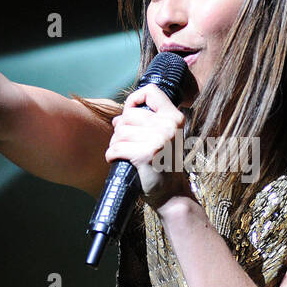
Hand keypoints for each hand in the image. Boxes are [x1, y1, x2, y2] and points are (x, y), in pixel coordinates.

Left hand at [105, 84, 191, 210]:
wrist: (172, 194)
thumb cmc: (164, 165)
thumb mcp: (164, 138)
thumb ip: (145, 124)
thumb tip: (117, 118)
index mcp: (174, 118)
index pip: (151, 91)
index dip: (134, 99)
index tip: (130, 113)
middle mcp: (169, 126)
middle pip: (128, 116)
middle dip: (120, 131)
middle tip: (126, 144)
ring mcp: (159, 140)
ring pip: (120, 133)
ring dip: (115, 145)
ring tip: (123, 154)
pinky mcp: (146, 154)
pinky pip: (116, 148)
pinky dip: (111, 155)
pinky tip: (117, 161)